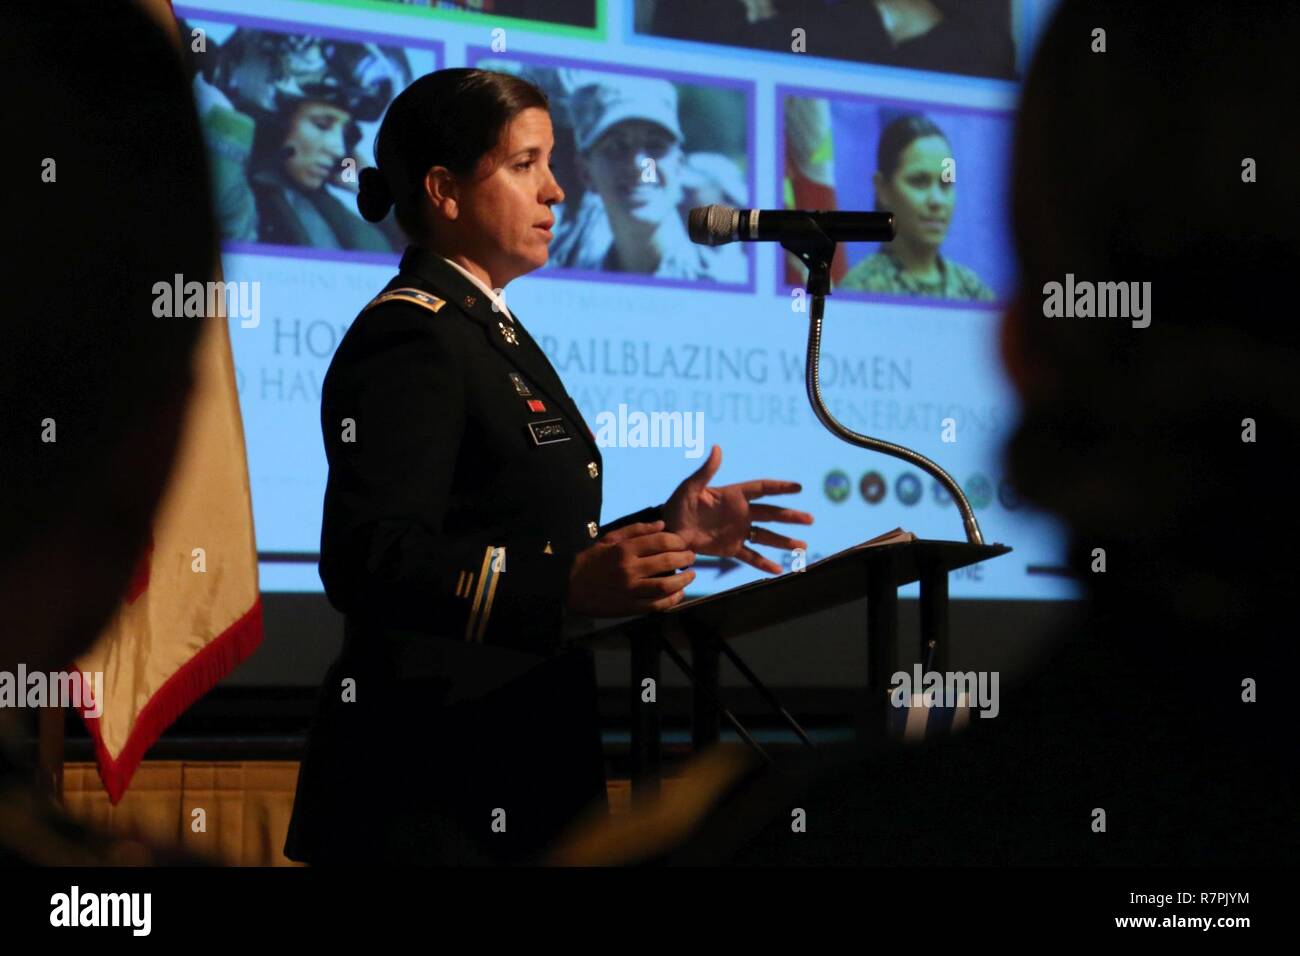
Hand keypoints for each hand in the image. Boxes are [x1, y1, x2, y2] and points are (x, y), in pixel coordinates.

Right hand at [566, 520, 695, 616]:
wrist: (569, 586)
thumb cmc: (591, 560)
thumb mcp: (609, 539)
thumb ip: (636, 530)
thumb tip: (662, 525)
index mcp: (624, 549)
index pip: (660, 541)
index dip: (677, 541)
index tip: (683, 543)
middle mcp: (630, 569)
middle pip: (667, 561)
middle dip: (685, 558)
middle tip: (691, 557)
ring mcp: (631, 590)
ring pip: (666, 585)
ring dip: (683, 580)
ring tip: (690, 575)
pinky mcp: (630, 607)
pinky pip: (657, 605)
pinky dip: (672, 600)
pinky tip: (679, 594)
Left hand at [663, 445, 812, 573]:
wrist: (668, 531)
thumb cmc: (677, 505)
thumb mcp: (690, 487)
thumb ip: (706, 471)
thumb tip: (717, 448)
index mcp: (733, 496)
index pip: (762, 489)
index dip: (780, 488)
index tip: (798, 488)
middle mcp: (740, 513)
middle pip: (771, 514)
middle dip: (791, 516)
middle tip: (810, 519)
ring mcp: (737, 532)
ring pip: (766, 536)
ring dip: (784, 541)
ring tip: (803, 545)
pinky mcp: (730, 549)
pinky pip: (750, 556)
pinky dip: (764, 563)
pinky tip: (779, 570)